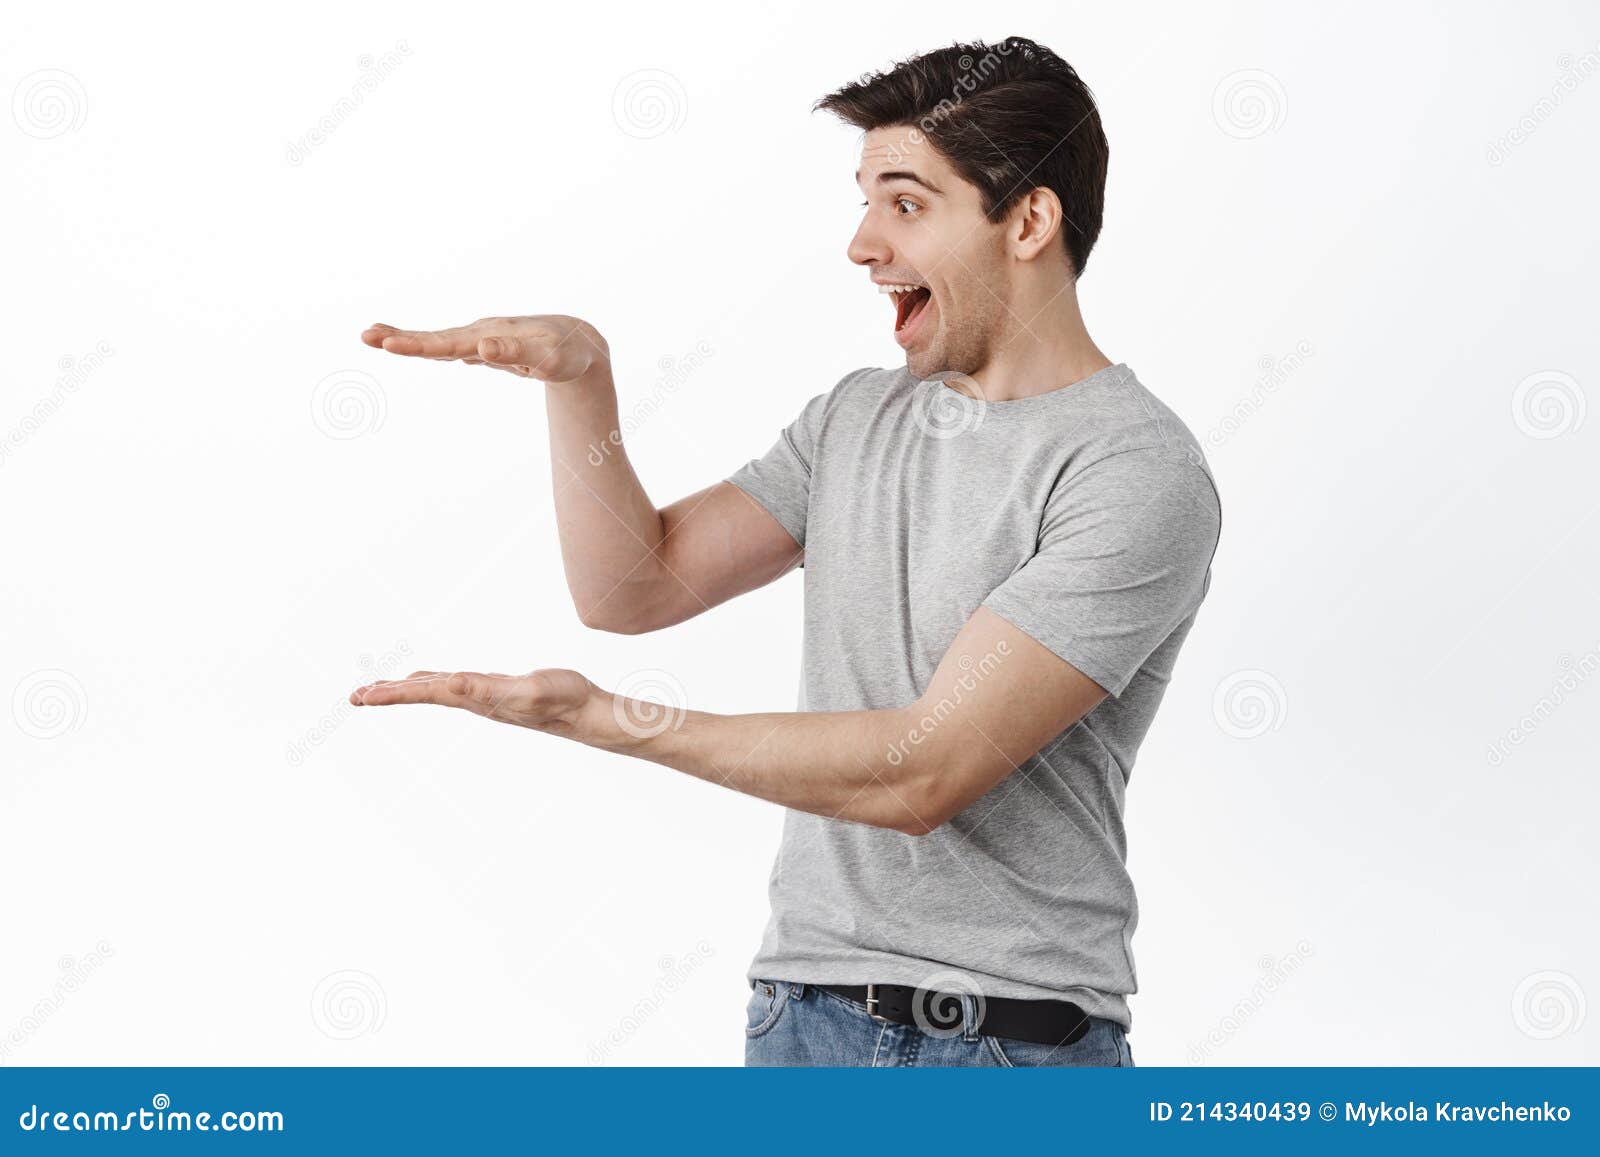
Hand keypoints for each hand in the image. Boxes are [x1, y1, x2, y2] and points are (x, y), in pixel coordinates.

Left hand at [350, 667, 596, 732]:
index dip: (393, 694)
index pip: (426, 693)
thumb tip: (451, 682)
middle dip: (387, 695)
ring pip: (435, 691)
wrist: (586, 713)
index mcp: (476, 698)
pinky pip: (454, 685)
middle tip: (353, 698)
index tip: (362, 698)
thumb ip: (490, 688)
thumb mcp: (528, 689)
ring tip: (378, 691)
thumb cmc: (563, 700)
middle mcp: (474, 700)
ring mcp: (484, 697)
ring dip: (405, 691)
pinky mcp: (495, 691)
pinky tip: (431, 680)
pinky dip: (434, 681)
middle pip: (423, 695)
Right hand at [360, 315, 608, 383]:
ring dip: (409, 340)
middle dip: (401, 339)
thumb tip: (481, 350)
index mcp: (490, 336)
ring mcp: (481, 340)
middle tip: (365, 336)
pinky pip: (452, 347)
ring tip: (376, 338)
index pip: (447, 343)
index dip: (417, 346)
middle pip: (436, 338)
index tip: (387, 344)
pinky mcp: (485, 349)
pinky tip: (413, 345)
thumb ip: (516, 355)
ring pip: (440, 341)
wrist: (580, 343)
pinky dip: (430, 346)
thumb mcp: (548, 359)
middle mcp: (481, 334)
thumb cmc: (567, 353)